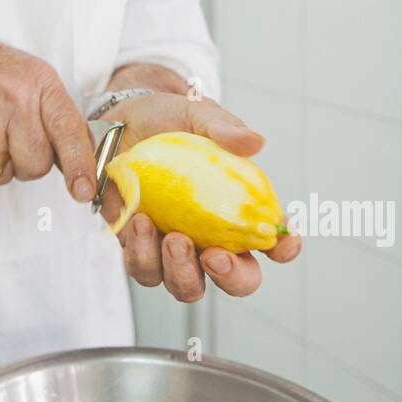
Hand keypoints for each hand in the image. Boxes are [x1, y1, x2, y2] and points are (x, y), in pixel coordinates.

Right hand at [0, 22, 96, 200]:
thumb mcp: (30, 77)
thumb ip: (54, 114)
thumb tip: (78, 156)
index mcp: (40, 83)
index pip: (68, 129)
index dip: (79, 163)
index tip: (84, 188)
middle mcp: (16, 99)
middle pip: (37, 164)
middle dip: (28, 162)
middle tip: (13, 137)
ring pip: (6, 173)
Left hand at [98, 92, 300, 301]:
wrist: (116, 123)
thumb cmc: (167, 121)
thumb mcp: (196, 115)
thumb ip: (223, 127)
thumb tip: (254, 143)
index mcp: (239, 211)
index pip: (274, 240)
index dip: (284, 248)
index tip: (281, 242)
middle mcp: (213, 238)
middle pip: (238, 281)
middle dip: (232, 278)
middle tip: (215, 256)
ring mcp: (175, 250)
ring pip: (188, 286)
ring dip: (181, 269)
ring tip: (171, 234)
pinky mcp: (139, 249)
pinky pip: (144, 269)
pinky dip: (142, 254)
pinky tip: (139, 222)